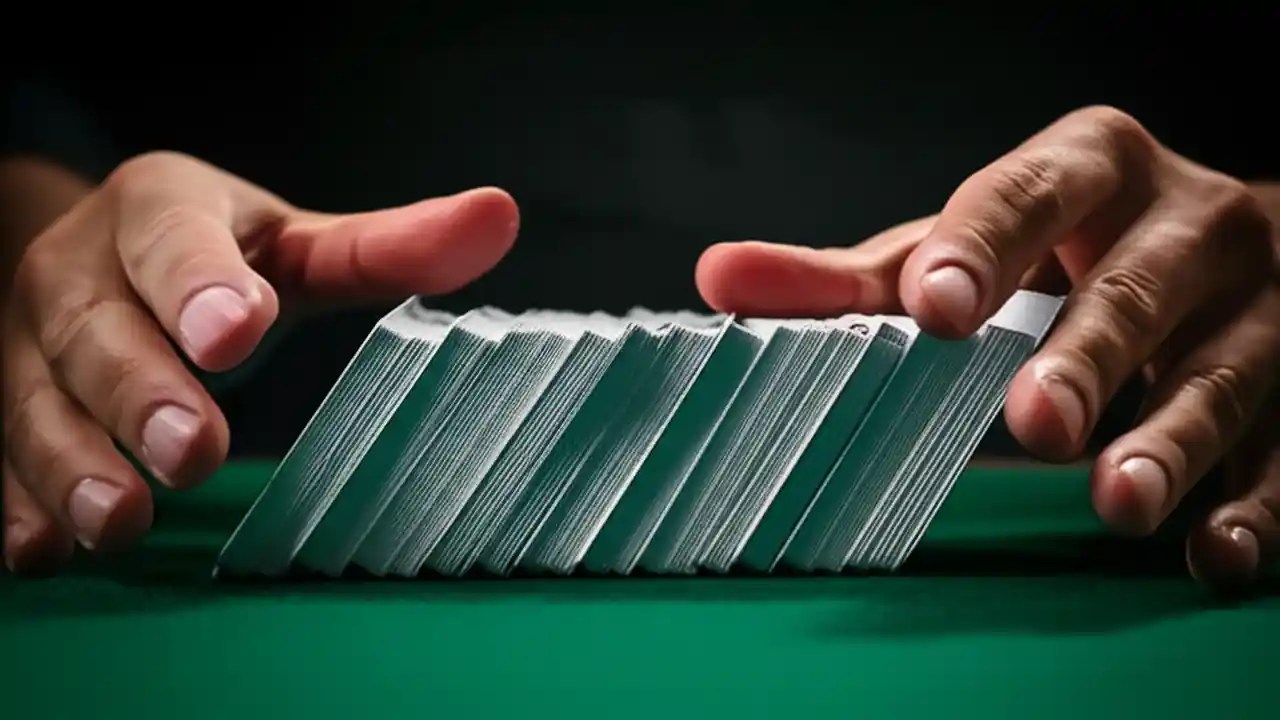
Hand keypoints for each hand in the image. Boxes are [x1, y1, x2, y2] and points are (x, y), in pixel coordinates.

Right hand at [3, 151, 518, 572]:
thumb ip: (389, 246)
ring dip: (72, 462)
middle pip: (96, 330)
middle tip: (190, 448)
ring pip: (35, 400)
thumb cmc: (220, 255)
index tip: (239, 331)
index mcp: (160, 213)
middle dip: (140, 391)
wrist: (97, 253)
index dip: (201, 285)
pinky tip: (44, 546)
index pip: (174, 241)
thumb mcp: (296, 242)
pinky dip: (14, 500)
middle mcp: (79, 273)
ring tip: (120, 516)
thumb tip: (500, 218)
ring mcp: (29, 344)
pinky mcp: (6, 404)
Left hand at [696, 106, 1279, 591]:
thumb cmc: (1062, 253)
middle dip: (1086, 355)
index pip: (1032, 195)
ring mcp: (1258, 308)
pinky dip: (1251, 507)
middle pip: (1134, 288)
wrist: (1217, 251)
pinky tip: (1210, 552)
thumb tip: (719, 277)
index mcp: (1090, 171)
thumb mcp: (964, 248)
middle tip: (1034, 421)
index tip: (934, 306)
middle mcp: (1187, 225)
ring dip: (1170, 439)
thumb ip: (853, 276)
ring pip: (1223, 373)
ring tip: (1119, 499)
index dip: (984, 245)